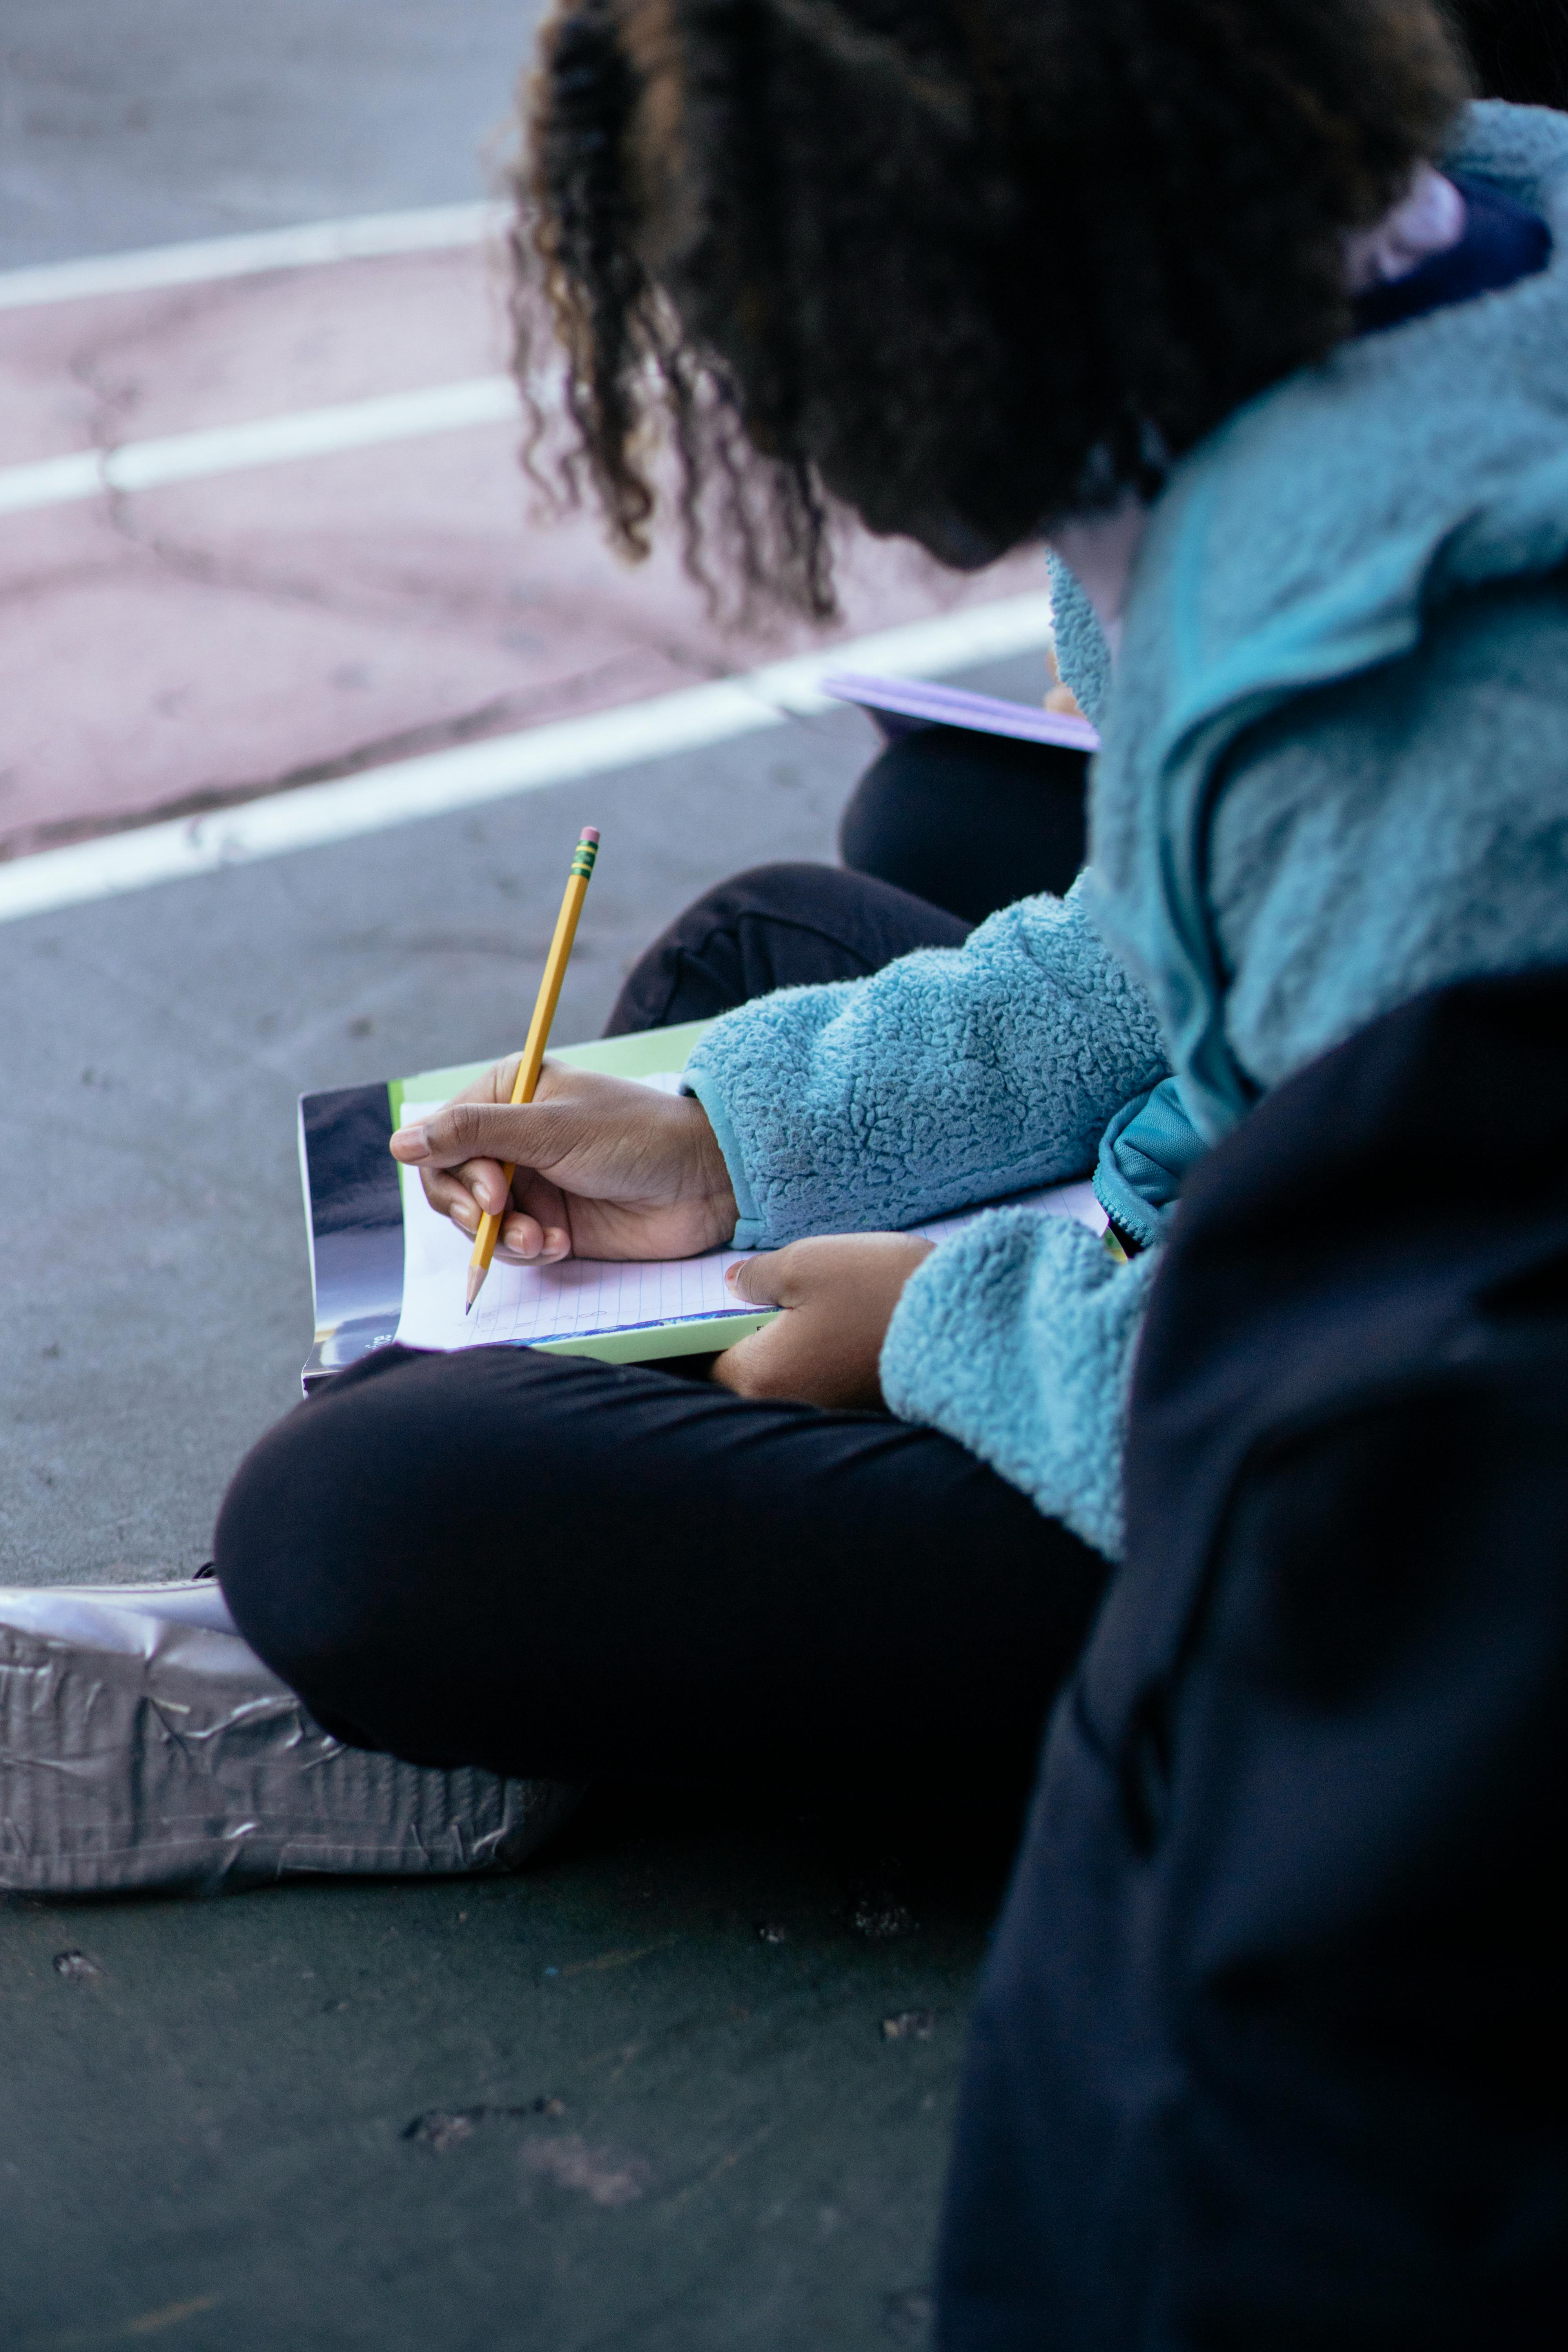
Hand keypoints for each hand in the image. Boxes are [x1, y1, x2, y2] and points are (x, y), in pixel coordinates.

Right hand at [389, 1058, 737, 1263]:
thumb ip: (474, 1134)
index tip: (493, 1191)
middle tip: (507, 1220)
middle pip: (451, 1184)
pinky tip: (558, 1246)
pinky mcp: (550, 1223)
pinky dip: (526, 1252)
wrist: (704, 1182)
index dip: (456, 1171)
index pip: (443, 1138)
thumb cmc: (636, 1137)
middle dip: (474, 1210)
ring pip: (477, 1222)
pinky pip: (509, 1246)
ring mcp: (531, 1183)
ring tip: (542, 1240)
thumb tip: (400, 1143)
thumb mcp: (551, 1128)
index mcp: (507, 1095)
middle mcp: (512, 1138)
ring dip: (502, 1237)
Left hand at [713, 1233, 933, 1408]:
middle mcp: (787, 1406)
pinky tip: (836, 1324)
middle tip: (750, 1300)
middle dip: (741, 1341)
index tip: (696, 1310)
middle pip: (741, 1375)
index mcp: (760, 1374)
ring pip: (784, 1377)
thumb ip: (757, 1275)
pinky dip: (818, 1357)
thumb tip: (732, 1285)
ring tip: (799, 1306)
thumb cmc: (881, 1289)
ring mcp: (828, 1412)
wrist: (973, 1322)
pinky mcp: (862, 1406)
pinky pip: (821, 1381)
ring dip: (783, 1348)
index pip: (700, 1363)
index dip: (696, 1332)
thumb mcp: (807, 1262)